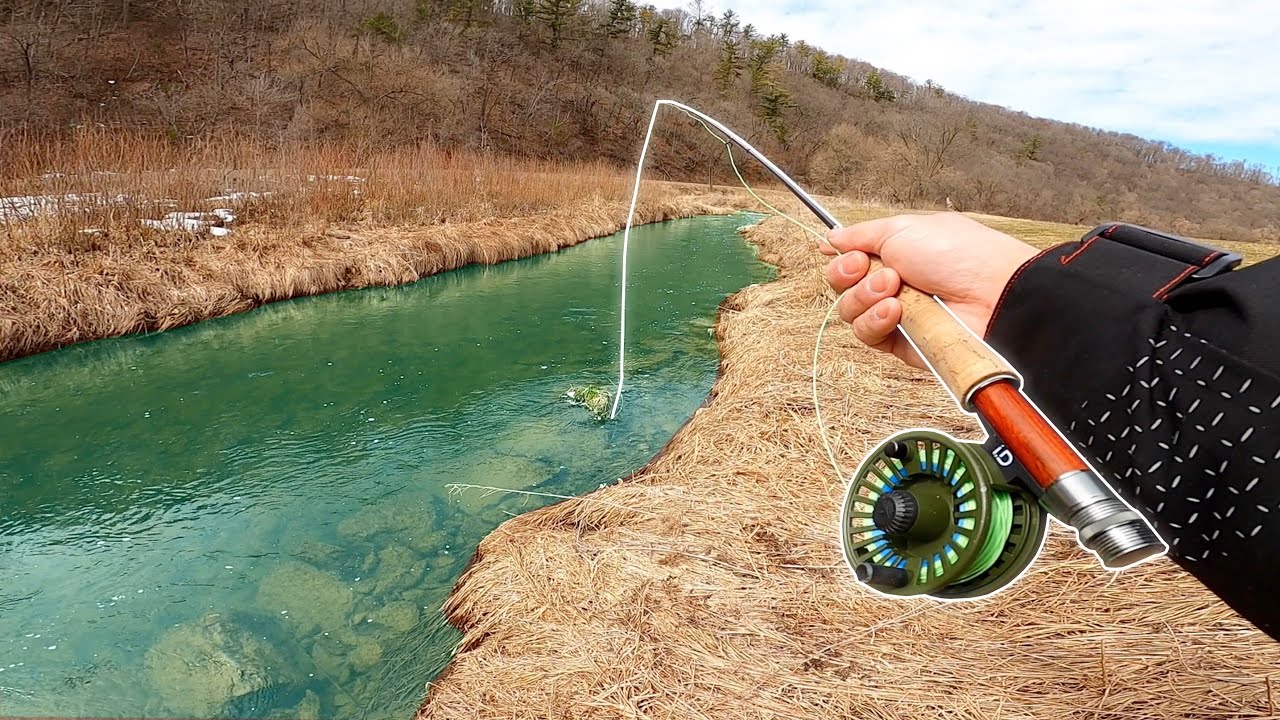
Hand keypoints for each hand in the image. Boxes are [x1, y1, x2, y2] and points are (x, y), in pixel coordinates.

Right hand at [823, 212, 1038, 369]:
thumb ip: (860, 235)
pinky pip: (867, 336)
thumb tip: (830, 237)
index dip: (843, 260)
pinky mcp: (900, 343)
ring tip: (894, 289)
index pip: (848, 262)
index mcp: (894, 255)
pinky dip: (875, 321)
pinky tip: (895, 311)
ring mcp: (896, 315)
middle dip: (849, 277)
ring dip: (865, 298)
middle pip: (842, 288)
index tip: (853, 256)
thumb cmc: (957, 254)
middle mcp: (892, 285)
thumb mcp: (902, 229)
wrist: (990, 293)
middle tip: (877, 270)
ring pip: (850, 312)